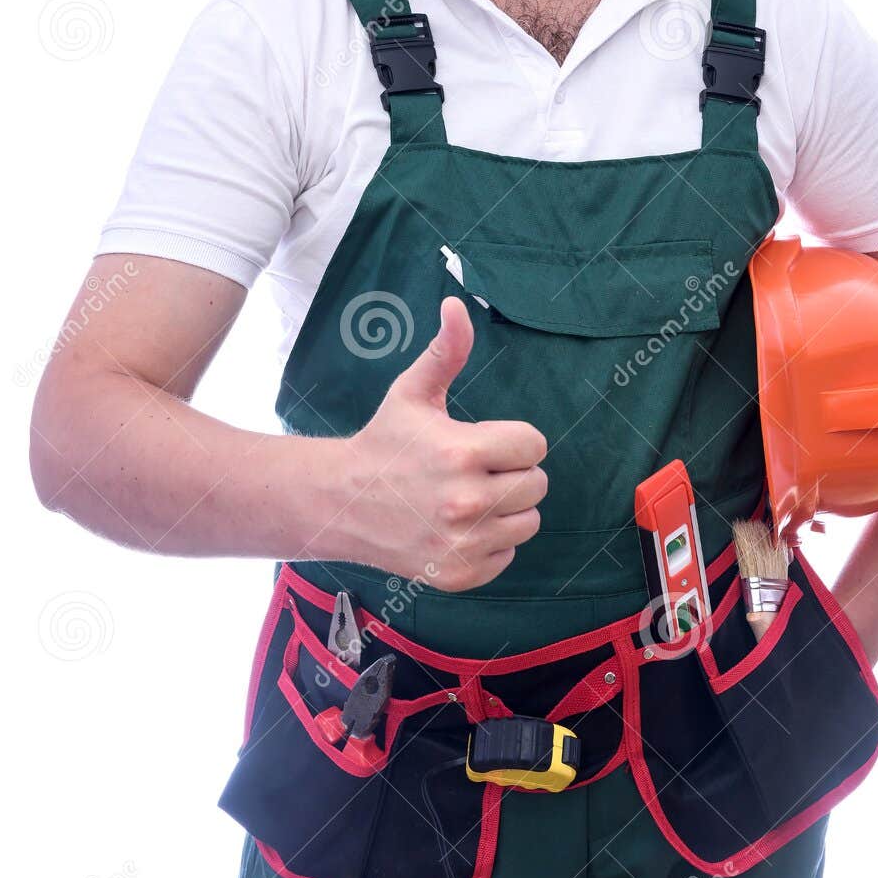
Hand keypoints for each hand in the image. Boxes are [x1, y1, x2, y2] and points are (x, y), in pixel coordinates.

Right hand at [324, 296, 547, 591]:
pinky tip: (459, 527)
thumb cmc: (385, 443)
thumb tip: (457, 304)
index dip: (514, 440)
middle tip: (476, 470)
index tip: (485, 442)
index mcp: (462, 452)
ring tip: (470, 497)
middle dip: (512, 473)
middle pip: (536, 485)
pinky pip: (507, 557)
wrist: (341, 503)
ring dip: (507, 509)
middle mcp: (466, 501)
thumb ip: (445, 351)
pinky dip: (491, 544)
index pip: (535, 446)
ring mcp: (462, 543)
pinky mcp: (457, 574)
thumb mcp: (413, 393)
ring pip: (527, 523)